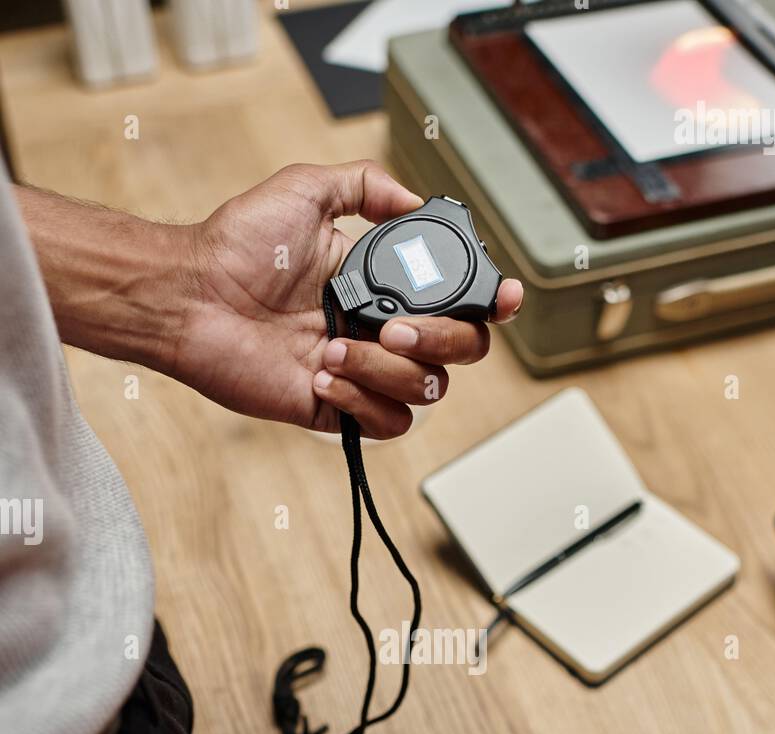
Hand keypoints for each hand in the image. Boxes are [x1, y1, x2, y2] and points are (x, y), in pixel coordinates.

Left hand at [177, 160, 522, 438]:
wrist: (190, 295)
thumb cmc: (235, 246)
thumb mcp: (306, 190)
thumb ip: (365, 186)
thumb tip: (416, 202)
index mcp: (383, 284)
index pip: (457, 301)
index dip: (492, 304)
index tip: (501, 298)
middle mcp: (380, 330)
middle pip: (460, 352)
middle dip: (441, 339)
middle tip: (394, 324)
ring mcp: (361, 371)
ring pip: (426, 391)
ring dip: (385, 368)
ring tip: (329, 346)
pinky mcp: (335, 409)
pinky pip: (386, 423)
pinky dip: (363, 401)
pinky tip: (321, 374)